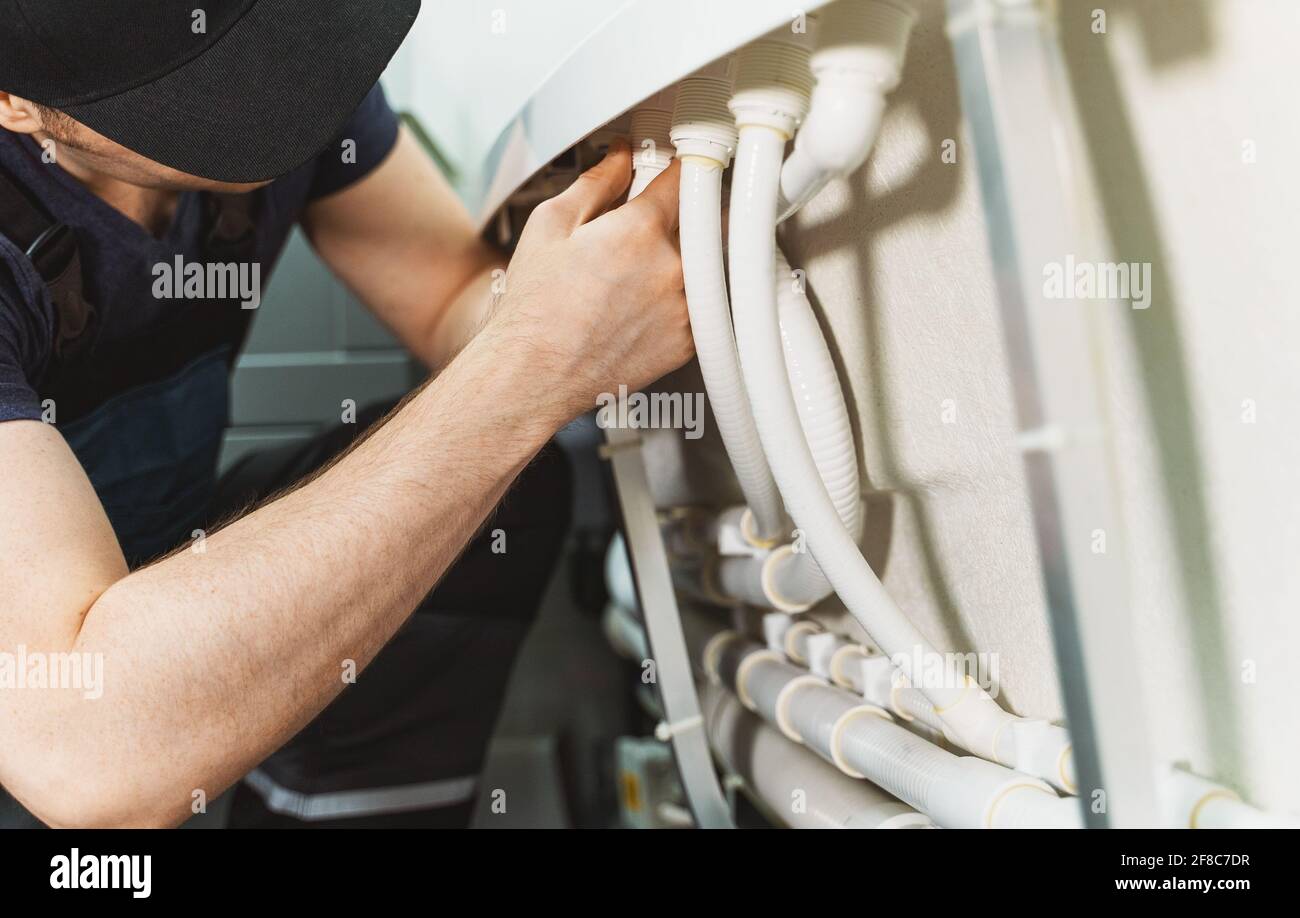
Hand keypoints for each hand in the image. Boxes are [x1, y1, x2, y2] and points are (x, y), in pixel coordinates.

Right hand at [485, 140, 692, 419]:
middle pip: (702, 221)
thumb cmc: (535, 308)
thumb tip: (620, 159)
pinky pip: (701, 306)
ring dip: (686, 259)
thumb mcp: (551, 225)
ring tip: (640, 274)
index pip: (682, 179)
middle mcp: (671, 269)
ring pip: (706, 265)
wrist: (534, 373)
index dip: (675, 168)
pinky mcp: (688, 342)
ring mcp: (685, 309)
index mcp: (640, 231)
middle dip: (684, 215)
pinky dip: (683, 299)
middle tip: (654, 225)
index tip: (671, 169)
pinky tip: (642, 306)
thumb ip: (596, 183)